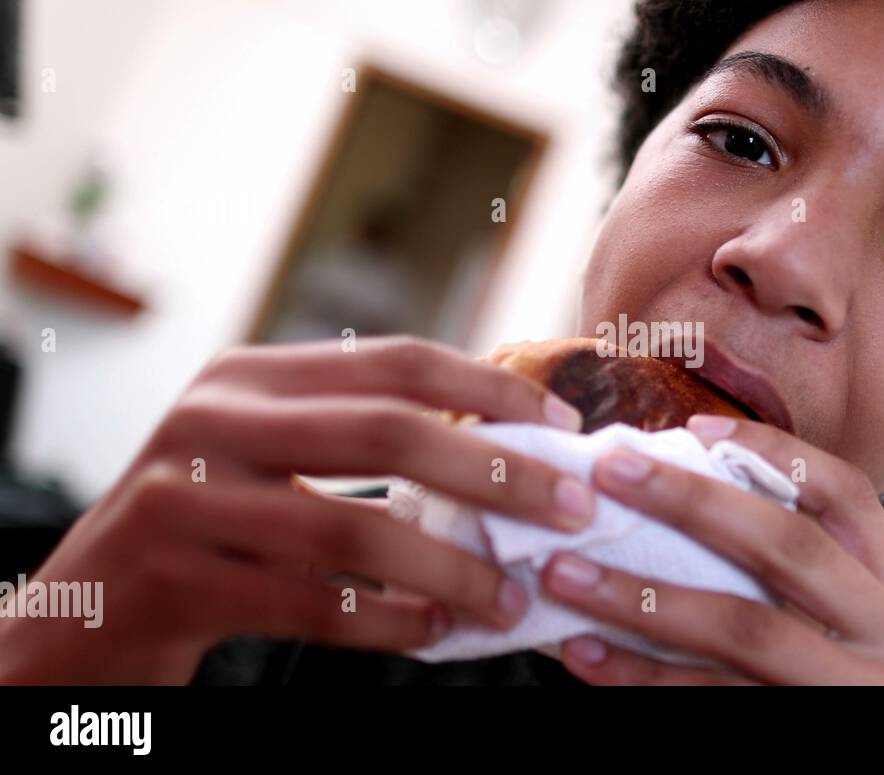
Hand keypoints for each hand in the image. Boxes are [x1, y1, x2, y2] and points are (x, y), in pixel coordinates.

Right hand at [0, 335, 595, 683]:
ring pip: (354, 526)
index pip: (395, 362)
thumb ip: (358, 443)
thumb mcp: (268, 462)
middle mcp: (214, 418)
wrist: (78, 616)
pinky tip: (434, 633)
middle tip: (571, 508)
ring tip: (510, 597)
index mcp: (251, 378)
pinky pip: (309, 603)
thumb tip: (502, 451)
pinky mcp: (171, 576)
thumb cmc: (204, 536)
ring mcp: (184, 495)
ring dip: (451, 567)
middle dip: (495, 471)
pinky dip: (385, 621)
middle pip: (388, 431)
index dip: (491, 390)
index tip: (564, 425)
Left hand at [539, 415, 883, 684]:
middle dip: (691, 501)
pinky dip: (641, 675)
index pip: (849, 497)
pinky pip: (713, 699)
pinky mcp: (806, 737)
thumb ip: (802, 583)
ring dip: (643, 597)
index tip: (695, 427)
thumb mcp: (854, 637)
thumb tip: (676, 497)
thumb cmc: (841, 696)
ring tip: (565, 572)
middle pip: (790, 547)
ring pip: (745, 628)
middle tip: (609, 471)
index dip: (776, 453)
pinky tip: (585, 653)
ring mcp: (859, 694)